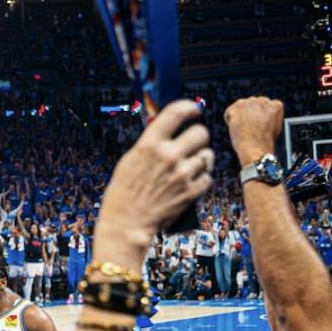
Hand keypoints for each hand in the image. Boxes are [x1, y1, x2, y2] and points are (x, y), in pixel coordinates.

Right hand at [94, 100, 214, 259]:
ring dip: (200, 159)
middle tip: (192, 143)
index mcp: (149, 145)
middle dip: (198, 137)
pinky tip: (189, 182)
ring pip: (207, 155)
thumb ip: (150, 143)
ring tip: (189, 166)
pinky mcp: (192, 191)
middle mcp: (168, 156)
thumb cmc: (124, 192)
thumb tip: (167, 129)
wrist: (127, 223)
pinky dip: (201, 178)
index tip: (193, 110)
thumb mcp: (130, 160)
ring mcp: (182, 174)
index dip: (188, 107)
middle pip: (200, 133)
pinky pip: (208, 176)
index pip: (176, 113)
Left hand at [222, 96, 284, 165]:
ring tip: (243, 129)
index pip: (264, 105)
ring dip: (239, 115)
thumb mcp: (274, 127)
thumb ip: (270, 116)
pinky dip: (229, 120)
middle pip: (252, 103)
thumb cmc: (265, 142)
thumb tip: (264, 113)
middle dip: (249, 113)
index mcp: (276, 105)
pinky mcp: (237, 108)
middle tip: (248, 128)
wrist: (256, 149)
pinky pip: (229, 112)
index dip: (259, 117)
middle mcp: (264, 101)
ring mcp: (250, 103)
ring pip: (240, 106)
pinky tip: (236, 128)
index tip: (258, 126)